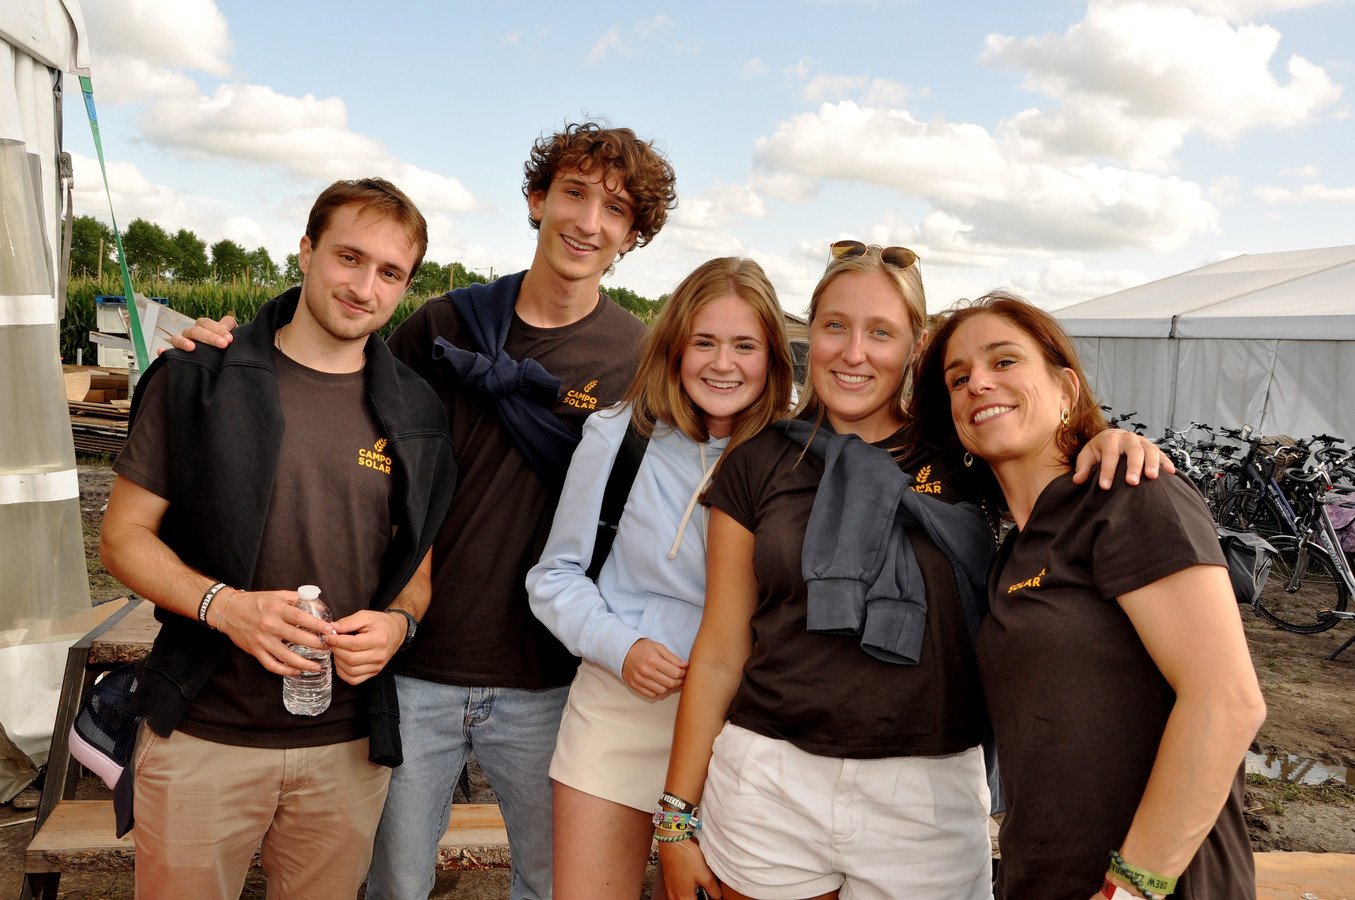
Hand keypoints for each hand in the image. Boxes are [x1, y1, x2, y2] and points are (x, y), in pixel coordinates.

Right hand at [166, 314, 236, 352]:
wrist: (224, 363)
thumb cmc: (227, 346)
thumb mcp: (230, 335)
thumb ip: (229, 326)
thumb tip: (225, 327)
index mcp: (202, 327)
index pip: (206, 324)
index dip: (218, 329)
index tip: (229, 339)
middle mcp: (190, 334)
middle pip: (194, 331)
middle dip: (209, 337)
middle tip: (223, 344)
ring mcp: (181, 344)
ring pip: (177, 338)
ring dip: (183, 342)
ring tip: (192, 348)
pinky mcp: (176, 356)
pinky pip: (166, 353)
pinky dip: (163, 352)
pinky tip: (162, 352)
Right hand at [216, 589, 335, 675]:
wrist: (228, 610)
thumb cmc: (254, 602)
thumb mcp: (275, 595)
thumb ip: (295, 598)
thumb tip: (314, 600)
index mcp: (276, 609)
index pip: (300, 618)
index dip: (316, 625)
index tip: (329, 630)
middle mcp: (269, 625)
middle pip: (297, 638)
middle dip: (316, 644)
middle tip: (328, 647)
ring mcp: (262, 640)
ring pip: (285, 656)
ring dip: (304, 663)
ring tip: (317, 667)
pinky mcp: (255, 651)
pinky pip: (271, 665)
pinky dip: (284, 670)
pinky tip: (296, 671)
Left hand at [327, 609, 405, 684]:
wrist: (396, 632)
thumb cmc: (380, 623)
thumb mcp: (365, 616)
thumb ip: (348, 622)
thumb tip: (330, 628)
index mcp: (379, 639)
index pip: (353, 644)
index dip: (337, 641)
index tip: (327, 636)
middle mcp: (380, 655)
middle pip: (351, 658)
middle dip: (336, 650)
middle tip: (331, 642)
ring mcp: (377, 666)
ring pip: (351, 670)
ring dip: (338, 661)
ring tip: (337, 650)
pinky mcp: (374, 672)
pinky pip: (354, 679)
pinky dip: (343, 672)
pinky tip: (341, 661)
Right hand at [622, 638, 687, 697]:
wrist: (622, 651)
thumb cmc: (642, 648)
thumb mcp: (658, 647)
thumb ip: (673, 657)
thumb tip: (685, 666)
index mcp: (653, 660)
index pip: (675, 673)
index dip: (683, 673)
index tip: (683, 671)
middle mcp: (646, 671)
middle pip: (670, 683)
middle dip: (679, 681)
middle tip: (680, 677)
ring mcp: (639, 680)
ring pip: (662, 691)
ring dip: (669, 687)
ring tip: (669, 680)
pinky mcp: (634, 686)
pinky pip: (651, 695)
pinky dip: (658, 691)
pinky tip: (659, 684)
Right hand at [658, 838, 721, 899]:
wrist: (672, 840)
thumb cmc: (686, 856)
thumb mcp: (706, 875)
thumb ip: (714, 890)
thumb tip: (718, 897)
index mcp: (684, 898)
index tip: (711, 896)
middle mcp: (674, 896)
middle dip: (698, 898)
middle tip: (706, 892)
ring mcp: (670, 888)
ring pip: (682, 898)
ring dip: (691, 895)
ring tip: (699, 887)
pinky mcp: (669, 880)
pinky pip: (678, 891)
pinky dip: (685, 890)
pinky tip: (692, 880)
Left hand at [1072, 429, 1175, 488]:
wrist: (1111, 439)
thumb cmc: (1098, 450)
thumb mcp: (1087, 456)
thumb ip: (1083, 467)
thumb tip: (1077, 480)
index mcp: (1110, 438)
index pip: (1109, 454)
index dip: (1107, 471)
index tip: (1105, 486)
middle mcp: (1127, 438)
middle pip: (1133, 450)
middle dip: (1133, 466)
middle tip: (1132, 482)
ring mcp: (1142, 441)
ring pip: (1150, 450)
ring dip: (1152, 463)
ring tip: (1152, 477)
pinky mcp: (1152, 447)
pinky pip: (1162, 454)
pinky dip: (1166, 462)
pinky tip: (1170, 473)